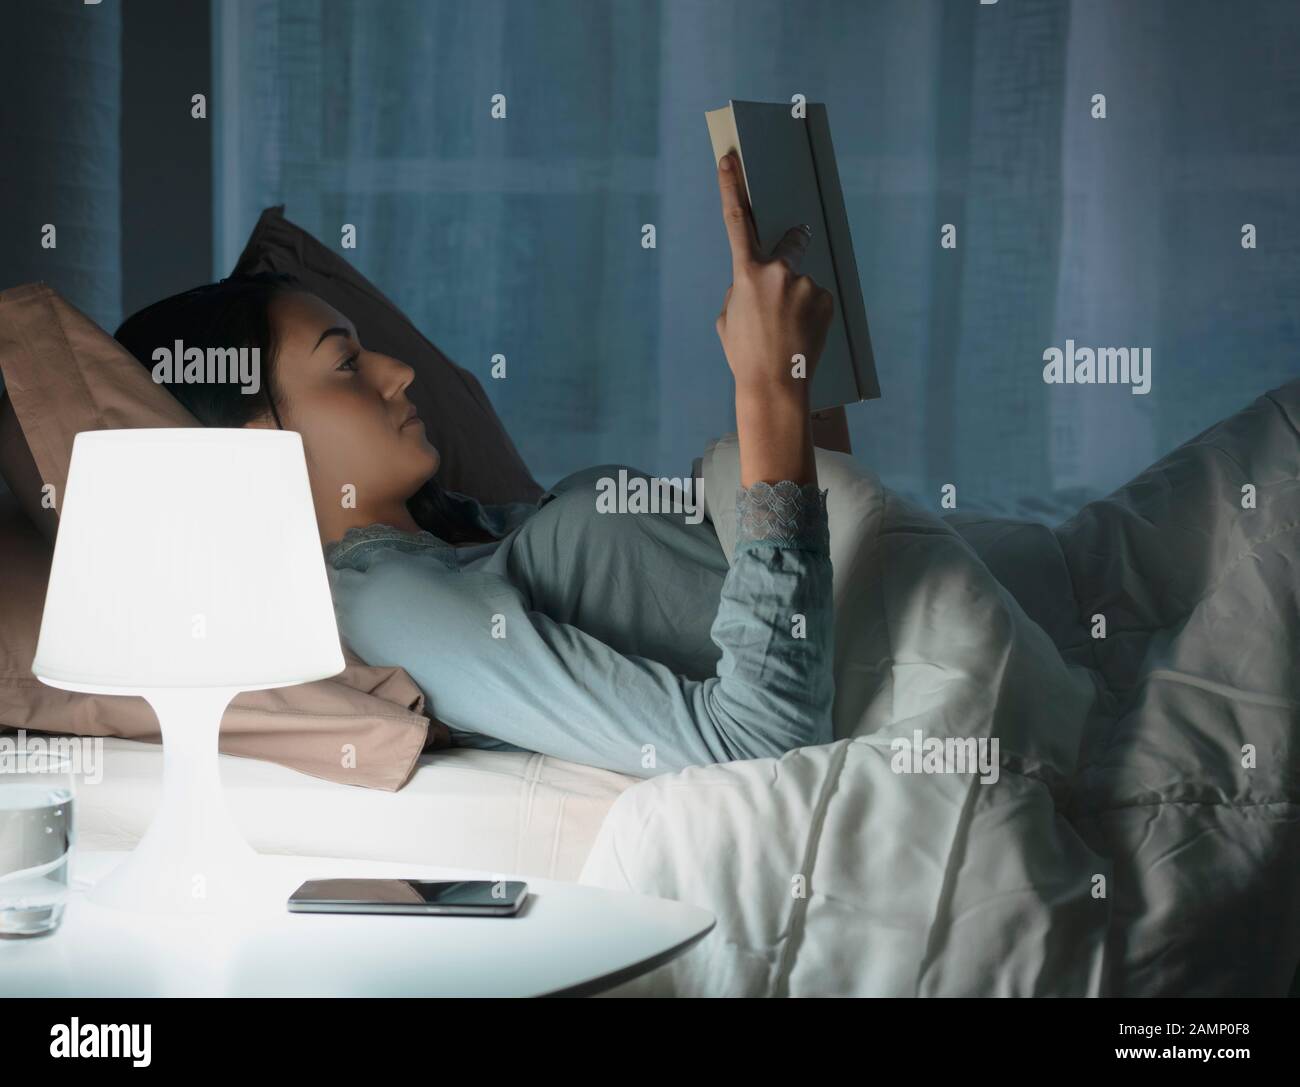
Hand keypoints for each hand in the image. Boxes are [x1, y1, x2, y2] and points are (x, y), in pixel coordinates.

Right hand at [714, 151, 834, 401]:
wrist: (776, 385)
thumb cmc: (745, 355)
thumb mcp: (728, 319)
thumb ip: (739, 290)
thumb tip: (753, 279)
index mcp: (747, 274)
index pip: (736, 222)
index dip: (731, 188)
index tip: (730, 162)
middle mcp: (779, 272)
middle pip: (792, 241)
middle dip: (794, 246)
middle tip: (791, 270)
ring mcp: (806, 284)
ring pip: (804, 281)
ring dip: (799, 298)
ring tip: (790, 332)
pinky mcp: (827, 299)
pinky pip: (819, 297)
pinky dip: (813, 312)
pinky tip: (804, 334)